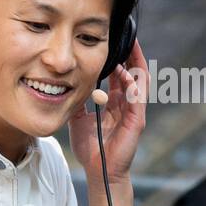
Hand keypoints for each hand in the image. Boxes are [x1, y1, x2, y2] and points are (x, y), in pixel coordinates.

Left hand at [69, 40, 147, 183]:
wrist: (99, 171)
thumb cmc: (91, 147)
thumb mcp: (78, 117)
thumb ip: (77, 100)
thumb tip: (66, 83)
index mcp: (116, 103)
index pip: (121, 74)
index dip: (120, 57)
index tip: (113, 41)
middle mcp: (128, 104)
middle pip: (134, 72)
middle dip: (131, 53)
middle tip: (125, 34)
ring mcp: (134, 112)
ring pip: (140, 81)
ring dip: (135, 63)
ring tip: (130, 45)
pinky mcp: (137, 121)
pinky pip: (137, 98)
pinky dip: (132, 84)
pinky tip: (124, 72)